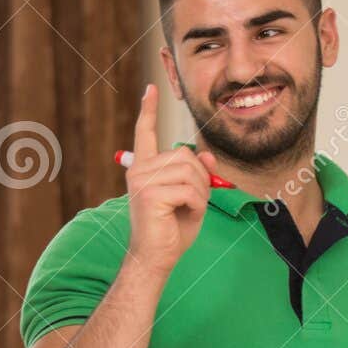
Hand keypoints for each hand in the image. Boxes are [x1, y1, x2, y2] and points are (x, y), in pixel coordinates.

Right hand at [124, 85, 216, 277]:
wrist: (155, 258)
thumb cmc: (171, 230)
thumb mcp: (191, 197)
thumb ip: (199, 175)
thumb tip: (208, 157)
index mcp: (144, 168)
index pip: (145, 133)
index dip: (148, 111)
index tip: (150, 89)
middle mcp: (139, 169)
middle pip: (185, 156)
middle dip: (200, 179)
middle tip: (191, 203)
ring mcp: (142, 180)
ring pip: (191, 172)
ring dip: (199, 194)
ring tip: (186, 211)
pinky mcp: (150, 193)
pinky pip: (190, 190)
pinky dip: (197, 205)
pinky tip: (184, 215)